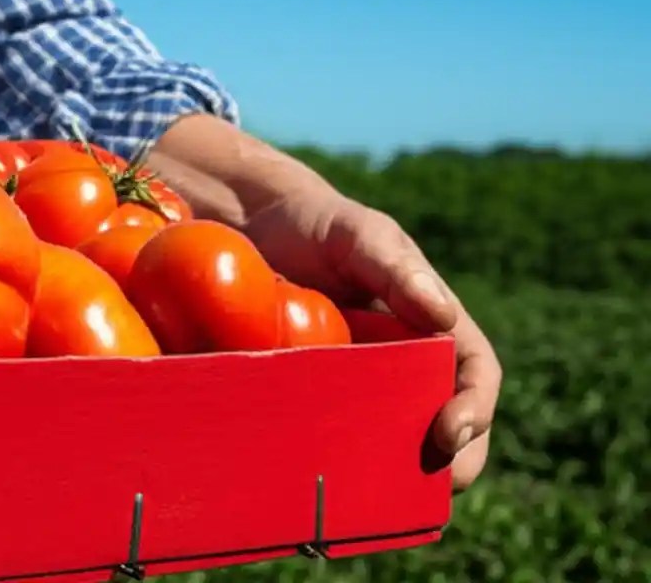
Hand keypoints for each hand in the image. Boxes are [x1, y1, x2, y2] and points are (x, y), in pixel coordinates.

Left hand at [150, 114, 501, 490]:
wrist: (250, 230)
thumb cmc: (317, 226)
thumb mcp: (359, 234)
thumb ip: (394, 267)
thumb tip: (443, 317)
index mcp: (432, 327)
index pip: (474, 375)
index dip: (475, 408)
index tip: (451, 431)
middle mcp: (403, 366)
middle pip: (443, 427)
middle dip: (446, 465)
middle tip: (427, 490)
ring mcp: (358, 389)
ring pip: (389, 444)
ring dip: (390, 476)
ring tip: (374, 499)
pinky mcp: (312, 400)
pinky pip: (330, 440)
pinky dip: (331, 464)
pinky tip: (317, 482)